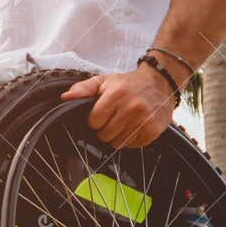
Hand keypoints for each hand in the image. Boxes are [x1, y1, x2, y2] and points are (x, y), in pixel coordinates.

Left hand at [60, 65, 178, 147]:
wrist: (159, 83)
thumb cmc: (127, 84)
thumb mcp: (104, 81)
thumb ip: (83, 89)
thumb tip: (65, 97)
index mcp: (117, 94)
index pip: (94, 122)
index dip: (94, 121)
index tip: (101, 115)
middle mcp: (132, 107)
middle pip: (105, 135)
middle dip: (105, 130)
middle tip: (113, 119)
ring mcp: (144, 120)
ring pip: (118, 143)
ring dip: (117, 136)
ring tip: (123, 122)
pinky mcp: (153, 131)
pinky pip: (132, 145)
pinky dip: (130, 139)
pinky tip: (134, 126)